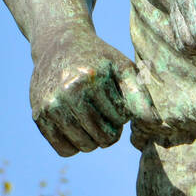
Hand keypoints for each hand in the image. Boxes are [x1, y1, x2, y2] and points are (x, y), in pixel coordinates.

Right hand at [30, 28, 160, 156]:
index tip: (115, 96)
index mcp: (90, 79)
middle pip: (103, 138)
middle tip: (105, 109)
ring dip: (94, 138)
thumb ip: (140, 94)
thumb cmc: (97, 58)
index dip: (122, 111)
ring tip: (93, 116)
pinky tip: (77, 124)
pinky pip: (65, 151)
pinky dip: (75, 144)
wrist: (58, 44)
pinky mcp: (38, 117)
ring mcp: (50, 106)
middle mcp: (67, 93)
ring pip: (86, 147)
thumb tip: (157, 124)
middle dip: (110, 127)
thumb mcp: (121, 66)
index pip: (120, 119)